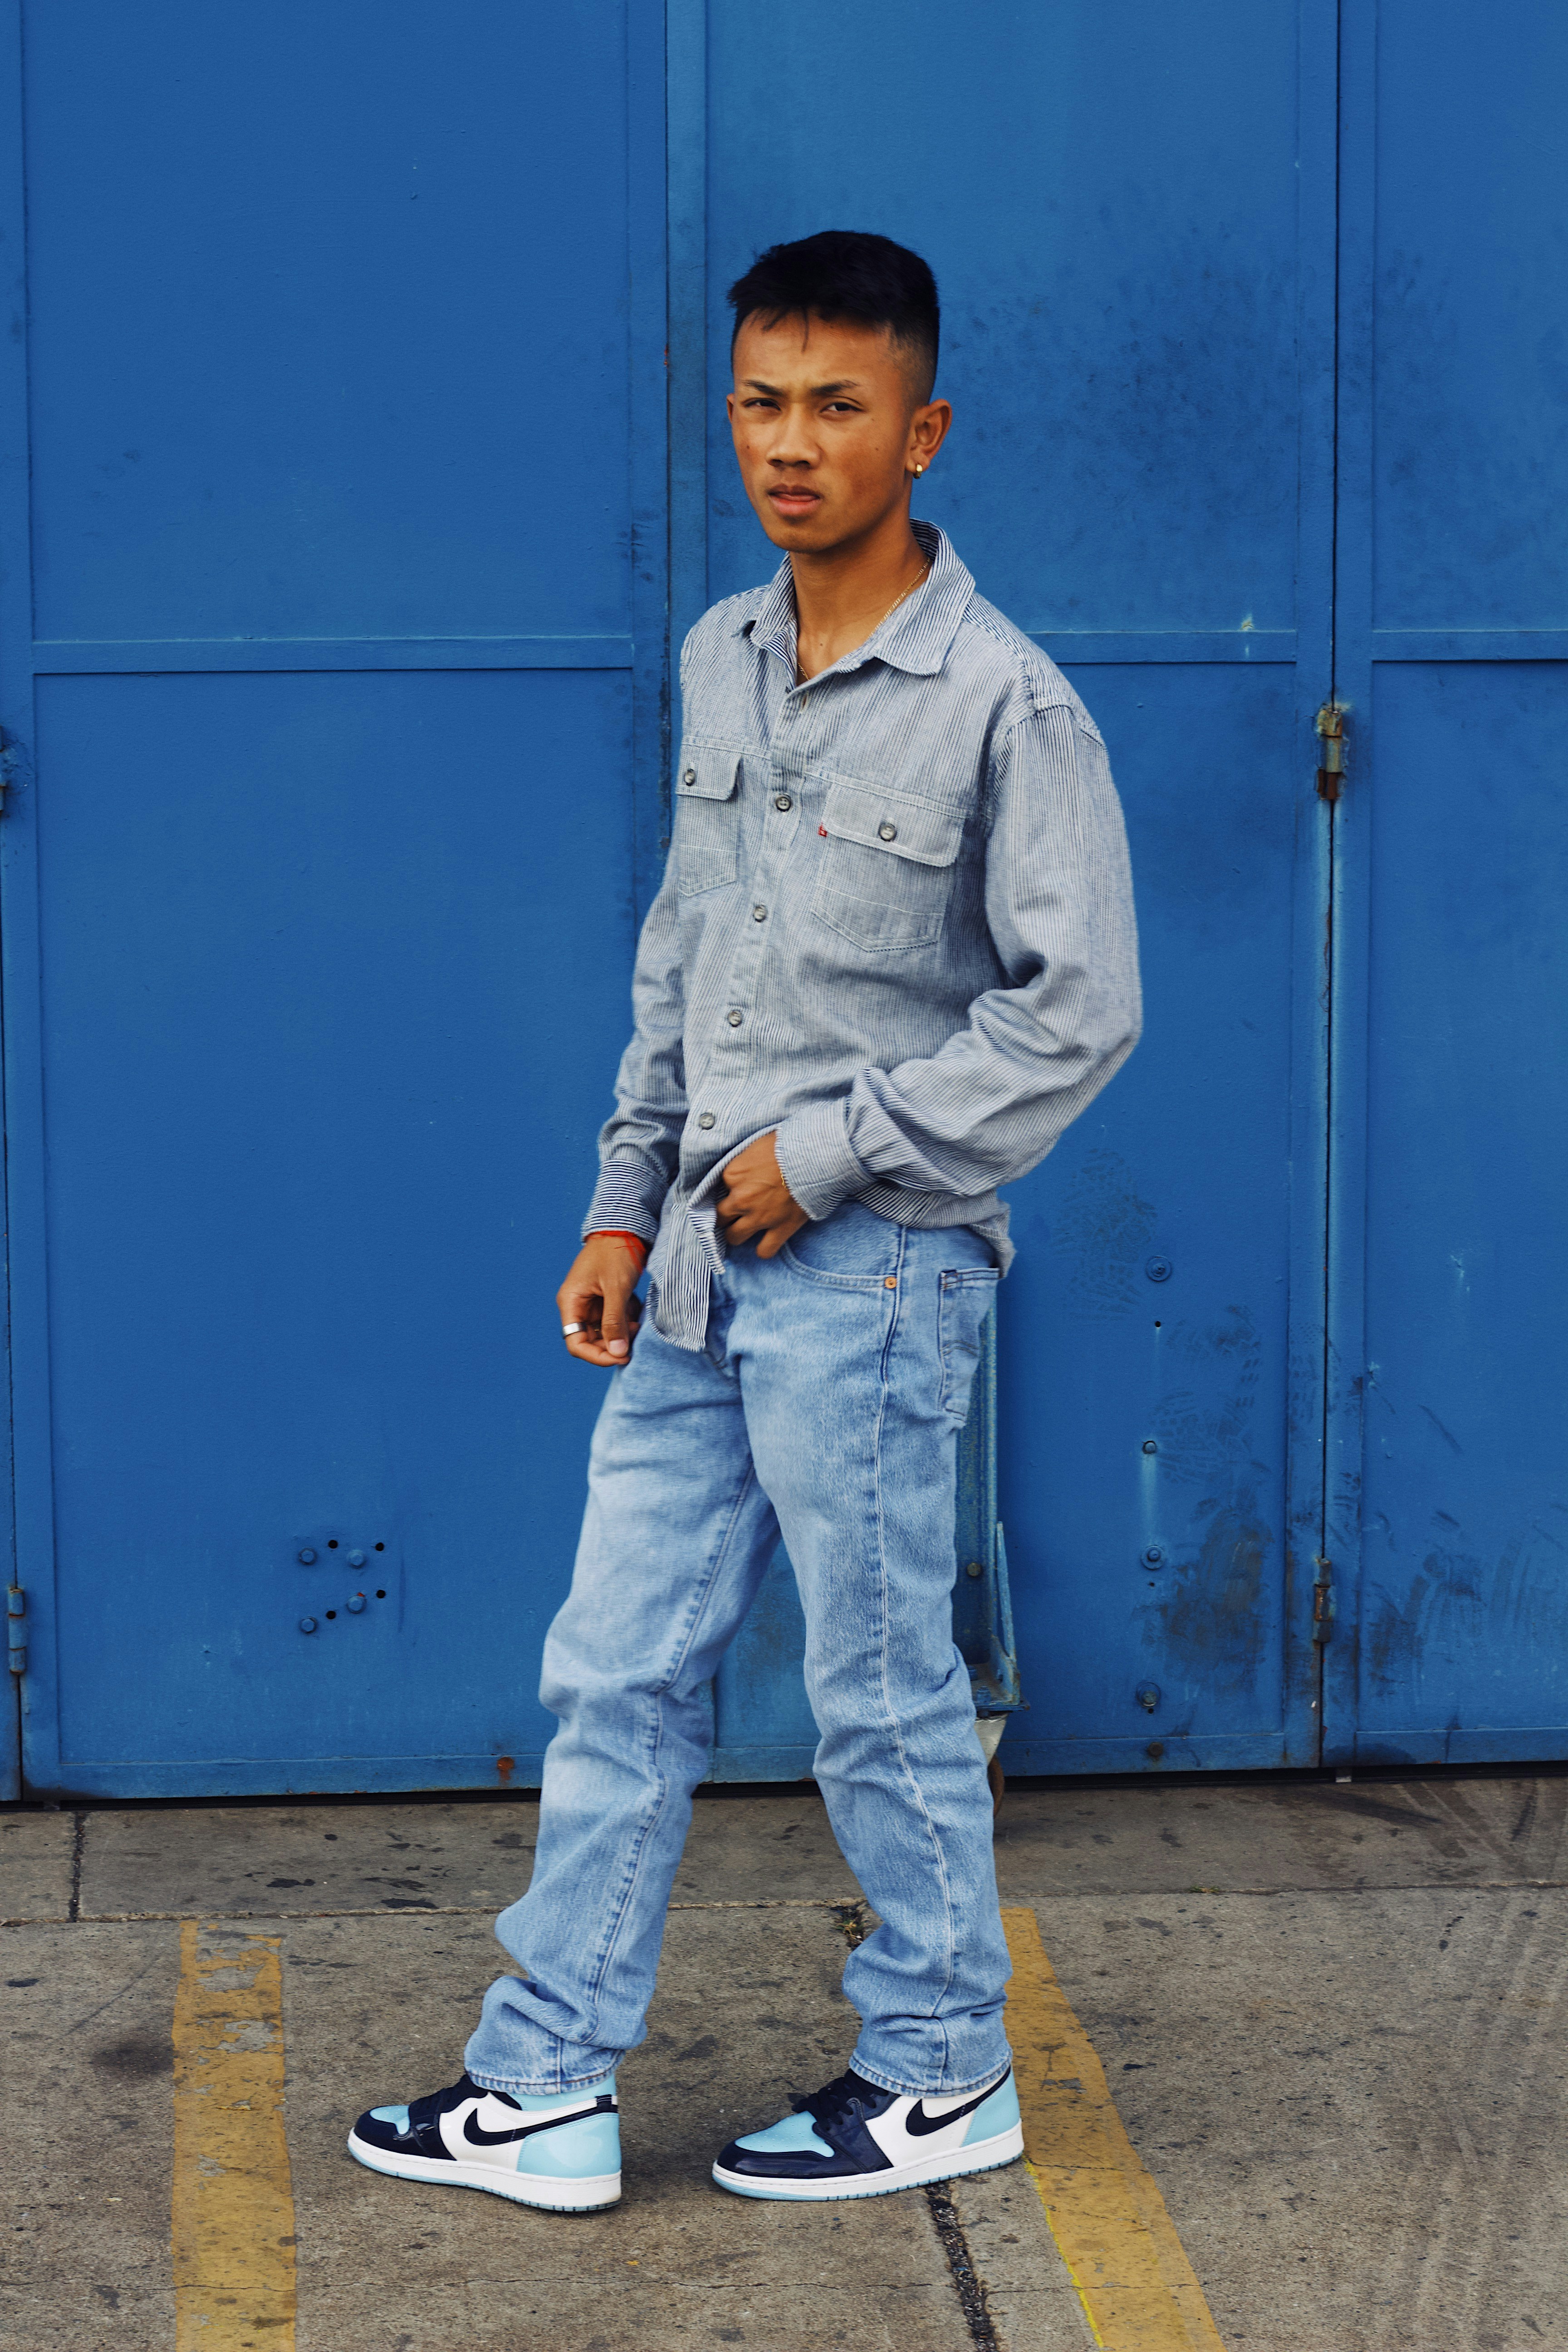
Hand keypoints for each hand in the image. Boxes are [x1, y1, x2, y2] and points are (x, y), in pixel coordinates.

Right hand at [557, 1234, 644, 1367]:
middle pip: (592, 1340)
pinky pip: (615, 1319)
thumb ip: (615, 1321)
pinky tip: (636, 1307)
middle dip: (614, 1343)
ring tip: (638, 1320)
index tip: (621, 1357)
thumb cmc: (615, 1252)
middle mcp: (578, 1305)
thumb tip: (618, 1353)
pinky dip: (627, 1318)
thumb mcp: (616, 1288)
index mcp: (571, 1302)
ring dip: (623, 1330)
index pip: (576, 1343)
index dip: (597, 1356)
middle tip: (635, 1340)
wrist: (626, 1226)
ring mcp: (592, 1302)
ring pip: (606, 1331)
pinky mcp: (606, 1298)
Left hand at [715, 1131, 807, 1259]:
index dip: (730, 1187)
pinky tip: (765, 1243)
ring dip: (737, 1234)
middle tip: (735, 1212)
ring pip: (734, 1237)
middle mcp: (741, 1199)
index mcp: (733, 1174)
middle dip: (726, 1215)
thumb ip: (745, 1158)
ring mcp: (760, 1217)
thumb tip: (746, 1164)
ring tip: (744, 1230)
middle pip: (720, 1216)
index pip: (720, 1187)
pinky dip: (763, 1249)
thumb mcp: (757, 1143)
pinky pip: (764, 1251)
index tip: (740, 1185)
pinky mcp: (780, 1229)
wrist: (816, 1156)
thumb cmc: (788, 1144)